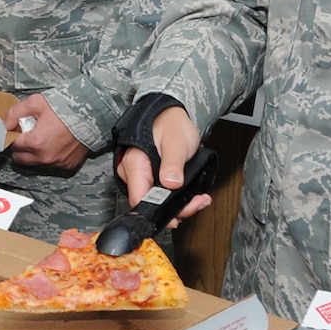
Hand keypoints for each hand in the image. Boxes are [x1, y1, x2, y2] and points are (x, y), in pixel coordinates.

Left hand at [4, 94, 87, 170]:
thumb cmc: (65, 107)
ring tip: (43, 136)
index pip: (13, 144)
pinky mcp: (68, 165)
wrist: (92, 113)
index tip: (18, 128)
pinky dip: (49, 156)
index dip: (14, 134)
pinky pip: (51, 164)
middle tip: (28, 133)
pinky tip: (55, 142)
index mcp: (36, 143)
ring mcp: (57, 163)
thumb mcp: (36, 103)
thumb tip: (5, 125)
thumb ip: (15, 113)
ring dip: (34, 153)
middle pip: (20, 158)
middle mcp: (45, 157)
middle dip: (20, 147)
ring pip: (35, 162)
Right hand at [115, 104, 209, 222]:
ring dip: (178, 204)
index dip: (158, 211)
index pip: (139, 198)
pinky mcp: (148, 177)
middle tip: (197, 203)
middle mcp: (132, 172)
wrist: (169, 115)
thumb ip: (173, 164)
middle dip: (175, 208)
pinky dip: (175, 198)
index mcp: (135, 163)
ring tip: (198, 199)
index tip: (179, 214)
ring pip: (155, 201)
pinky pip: (158, 194)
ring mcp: (140, 176)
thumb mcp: (176, 142)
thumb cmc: (170, 123)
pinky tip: (190, 196)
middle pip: (148, 203)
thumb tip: (171, 184)